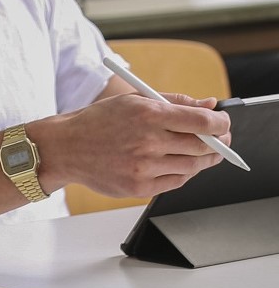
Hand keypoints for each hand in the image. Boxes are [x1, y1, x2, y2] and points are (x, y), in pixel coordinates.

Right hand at [30, 91, 227, 198]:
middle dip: (218, 142)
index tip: (224, 122)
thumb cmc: (98, 121)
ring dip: (201, 159)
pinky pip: (176, 182)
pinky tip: (176, 163)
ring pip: (192, 166)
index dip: (221, 123)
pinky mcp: (139, 186)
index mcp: (148, 114)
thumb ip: (175, 102)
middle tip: (220, 139)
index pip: (203, 122)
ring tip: (198, 152)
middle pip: (203, 146)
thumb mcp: (134, 100)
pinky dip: (183, 173)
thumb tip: (210, 104)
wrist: (64, 148)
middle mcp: (147, 141)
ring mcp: (143, 167)